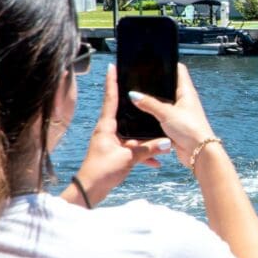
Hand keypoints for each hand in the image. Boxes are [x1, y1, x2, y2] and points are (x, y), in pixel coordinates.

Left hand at [70, 65, 170, 205]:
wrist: (90, 191)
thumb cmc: (102, 171)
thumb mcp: (128, 158)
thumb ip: (148, 149)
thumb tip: (167, 143)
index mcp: (106, 127)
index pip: (111, 99)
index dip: (112, 82)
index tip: (113, 67)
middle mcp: (109, 131)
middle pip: (125, 114)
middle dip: (136, 107)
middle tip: (144, 91)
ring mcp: (113, 143)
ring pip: (133, 134)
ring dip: (146, 138)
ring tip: (162, 137)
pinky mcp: (117, 154)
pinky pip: (134, 150)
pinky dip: (145, 154)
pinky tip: (157, 162)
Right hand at [126, 64, 216, 167]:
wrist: (198, 152)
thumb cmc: (190, 129)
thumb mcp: (166, 113)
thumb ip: (149, 103)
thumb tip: (134, 94)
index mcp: (186, 91)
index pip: (179, 70)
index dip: (168, 64)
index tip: (153, 61)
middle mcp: (184, 100)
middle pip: (168, 87)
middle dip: (155, 85)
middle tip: (138, 81)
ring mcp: (180, 113)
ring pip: (164, 104)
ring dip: (153, 103)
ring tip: (136, 98)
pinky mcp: (175, 126)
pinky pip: (162, 118)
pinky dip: (154, 118)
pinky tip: (141, 117)